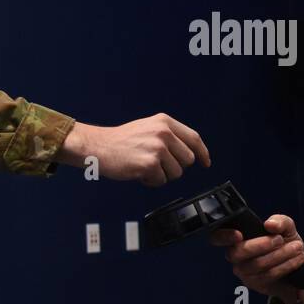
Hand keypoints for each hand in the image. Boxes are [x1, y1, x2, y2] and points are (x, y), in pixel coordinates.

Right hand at [57, 113, 209, 185]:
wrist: (98, 146)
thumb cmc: (121, 140)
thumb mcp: (148, 128)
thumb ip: (169, 136)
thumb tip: (190, 152)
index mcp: (164, 122)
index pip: (194, 138)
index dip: (202, 153)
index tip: (206, 162)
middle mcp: (163, 132)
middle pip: (188, 159)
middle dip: (175, 167)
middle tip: (157, 165)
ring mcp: (157, 148)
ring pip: (176, 173)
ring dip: (162, 175)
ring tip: (144, 166)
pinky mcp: (150, 164)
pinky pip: (161, 181)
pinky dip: (150, 181)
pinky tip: (138, 172)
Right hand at [210, 214, 303, 303]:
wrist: (297, 265)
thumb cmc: (285, 243)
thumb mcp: (286, 227)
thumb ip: (280, 221)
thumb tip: (269, 224)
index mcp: (237, 238)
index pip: (218, 237)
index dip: (223, 236)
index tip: (238, 234)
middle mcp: (235, 256)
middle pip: (238, 253)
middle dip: (261, 245)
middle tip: (280, 239)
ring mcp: (244, 272)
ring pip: (257, 264)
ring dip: (280, 255)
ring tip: (297, 247)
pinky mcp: (255, 284)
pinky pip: (268, 275)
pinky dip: (286, 265)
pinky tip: (297, 259)